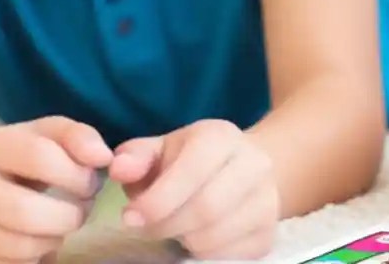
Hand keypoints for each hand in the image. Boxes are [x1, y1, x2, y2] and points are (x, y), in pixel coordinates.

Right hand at [0, 116, 111, 262]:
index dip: (77, 175)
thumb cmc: (17, 160)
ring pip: (20, 248)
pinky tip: (34, 243)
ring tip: (57, 226)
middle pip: (26, 212)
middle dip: (69, 216)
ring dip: (53, 241)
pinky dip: (32, 261)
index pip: (40, 156)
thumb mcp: (45, 136)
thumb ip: (78, 137)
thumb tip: (103, 158)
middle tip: (79, 212)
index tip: (92, 185)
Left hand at [109, 119, 278, 259]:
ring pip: (215, 236)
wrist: (242, 168)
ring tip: (174, 228)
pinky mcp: (269, 233)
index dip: (157, 200)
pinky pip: (229, 256)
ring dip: (183, 240)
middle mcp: (254, 164)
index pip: (192, 170)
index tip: (129, 217)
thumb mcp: (160, 150)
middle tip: (144, 228)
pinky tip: (196, 236)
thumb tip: (119, 168)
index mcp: (221, 137)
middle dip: (165, 225)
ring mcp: (268, 200)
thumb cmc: (189, 160)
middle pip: (206, 208)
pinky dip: (203, 253)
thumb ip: (135, 158)